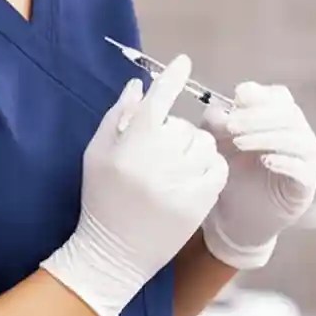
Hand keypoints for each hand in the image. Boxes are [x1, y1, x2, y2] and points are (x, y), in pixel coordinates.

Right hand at [41, 56, 228, 315]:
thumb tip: (138, 84)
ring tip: (175, 167)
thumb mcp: (97, 154)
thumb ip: (118, 117)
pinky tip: (193, 176)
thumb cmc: (102, 199)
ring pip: (203, 144)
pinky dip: (209, 166)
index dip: (172, 77)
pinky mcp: (199, 203)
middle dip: (174, 133)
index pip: (157, 100)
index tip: (183, 61)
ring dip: (194, 149)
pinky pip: (217, 167)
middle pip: (182, 126)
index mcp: (131, 146)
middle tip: (158, 155)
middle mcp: (157, 161)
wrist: (113, 254)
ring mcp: (181, 182)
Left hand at [199, 83, 315, 269]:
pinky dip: (285, 161)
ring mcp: (305, 159)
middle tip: (231, 125)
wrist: (235, 218)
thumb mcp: (217, 143)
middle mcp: (297, 134)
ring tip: (239, 142)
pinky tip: (265, 161)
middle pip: (289, 113)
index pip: (279, 96)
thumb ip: (216, 123)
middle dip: (258, 115)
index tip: (237, 98)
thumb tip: (219, 109)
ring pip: (297, 138)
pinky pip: (304, 168)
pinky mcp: (306, 185)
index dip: (260, 95)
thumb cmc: (230, 173)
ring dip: (267, 136)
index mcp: (278, 119)